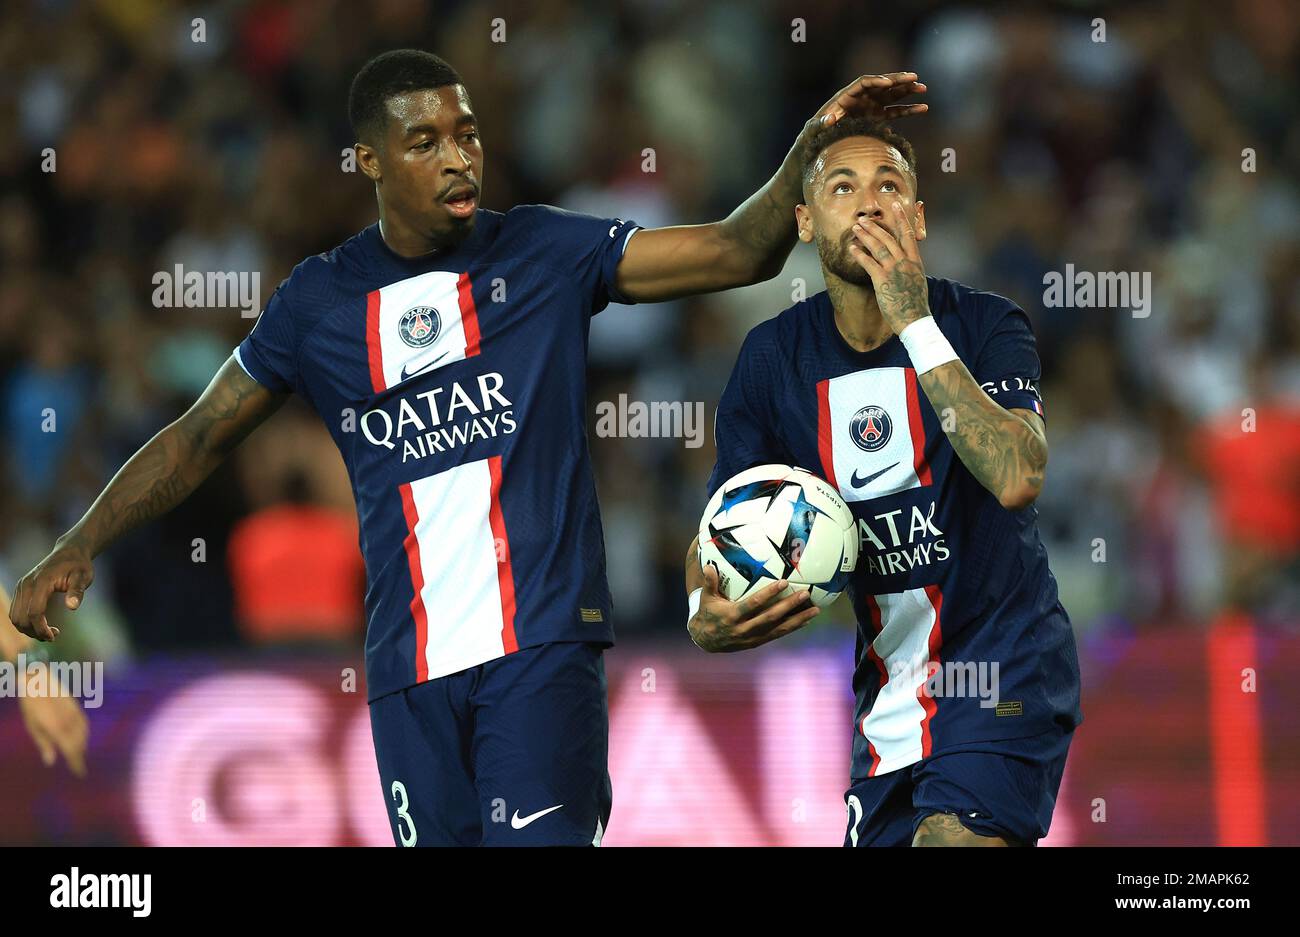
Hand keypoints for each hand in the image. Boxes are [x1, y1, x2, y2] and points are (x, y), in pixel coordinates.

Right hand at [8, 539, 94, 641]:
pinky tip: (41, 624)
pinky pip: (15, 611)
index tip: (54, 636)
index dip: (41, 628)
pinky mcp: (21, 589)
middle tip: (53, 636)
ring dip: (28, 629)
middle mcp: (26, 584)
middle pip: (20, 618)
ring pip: (15, 617)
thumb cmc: (78, 565)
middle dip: (34, 632)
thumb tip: (72, 607)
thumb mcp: (84, 577)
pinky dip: (25, 622)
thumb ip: (77, 591)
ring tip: (48, 632)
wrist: (69, 552)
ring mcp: (21, 586)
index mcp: (41, 582)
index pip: (34, 612)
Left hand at [20, 690, 88, 776]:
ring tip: (79, 754)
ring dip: (83, 745)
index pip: (71, 750)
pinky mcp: (77, 708)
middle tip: (78, 767)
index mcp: (57, 729)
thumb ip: (44, 744)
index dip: (77, 763)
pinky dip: (85, 734)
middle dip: (79, 756)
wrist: (38, 679)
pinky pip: (85, 725)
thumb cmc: (30, 704)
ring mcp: (75, 714)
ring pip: (84, 734)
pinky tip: (81, 737)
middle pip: (79, 743)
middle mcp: (70, 722)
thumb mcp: (32, 726)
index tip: (80, 773)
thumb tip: (51, 761)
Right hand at [688, 565, 820, 652]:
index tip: (783, 583)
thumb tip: (708, 565)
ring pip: (778, 628)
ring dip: (798, 619)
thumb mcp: (706, 598)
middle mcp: (744, 628)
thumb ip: (709, 582)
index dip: (768, 594)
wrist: (705, 640)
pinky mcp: (758, 642)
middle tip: (805, 594)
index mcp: (732, 616)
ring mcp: (753, 637)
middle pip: (770, 617)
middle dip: (789, 606)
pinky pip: (778, 634)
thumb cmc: (708, 613)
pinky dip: (793, 627)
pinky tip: (806, 620)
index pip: (753, 604)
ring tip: (815, 610)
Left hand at [809, 72, 927, 131]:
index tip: (888, 83)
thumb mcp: (814, 128)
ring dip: (908, 91)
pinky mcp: (877, 117)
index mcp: (846, 95)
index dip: (876, 81)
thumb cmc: (815, 132)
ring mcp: (871, 106)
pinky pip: (896, 112)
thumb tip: (830, 120)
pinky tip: (923, 108)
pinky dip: (909, 110)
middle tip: (914, 77)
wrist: (820, 139)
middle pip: (882, 84)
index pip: (864, 83)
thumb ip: (821, 123)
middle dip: (898, 80)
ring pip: (892, 95)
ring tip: (923, 88)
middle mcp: (861, 98)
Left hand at [849, 203, 929, 333]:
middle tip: (864, 218)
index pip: (908, 234)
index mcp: (915, 261)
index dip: (901, 218)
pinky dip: (859, 254)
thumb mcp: (916, 281)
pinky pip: (868, 263)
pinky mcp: (883, 280)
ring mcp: (894, 270)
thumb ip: (910, 269)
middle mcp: (905, 262)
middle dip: (875, 226)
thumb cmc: (915, 304)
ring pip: (878, 247)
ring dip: (866, 235)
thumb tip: (905, 263)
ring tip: (856, 227)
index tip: (896, 205)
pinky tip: (851, 247)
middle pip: (889, 238)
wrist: (914, 319)